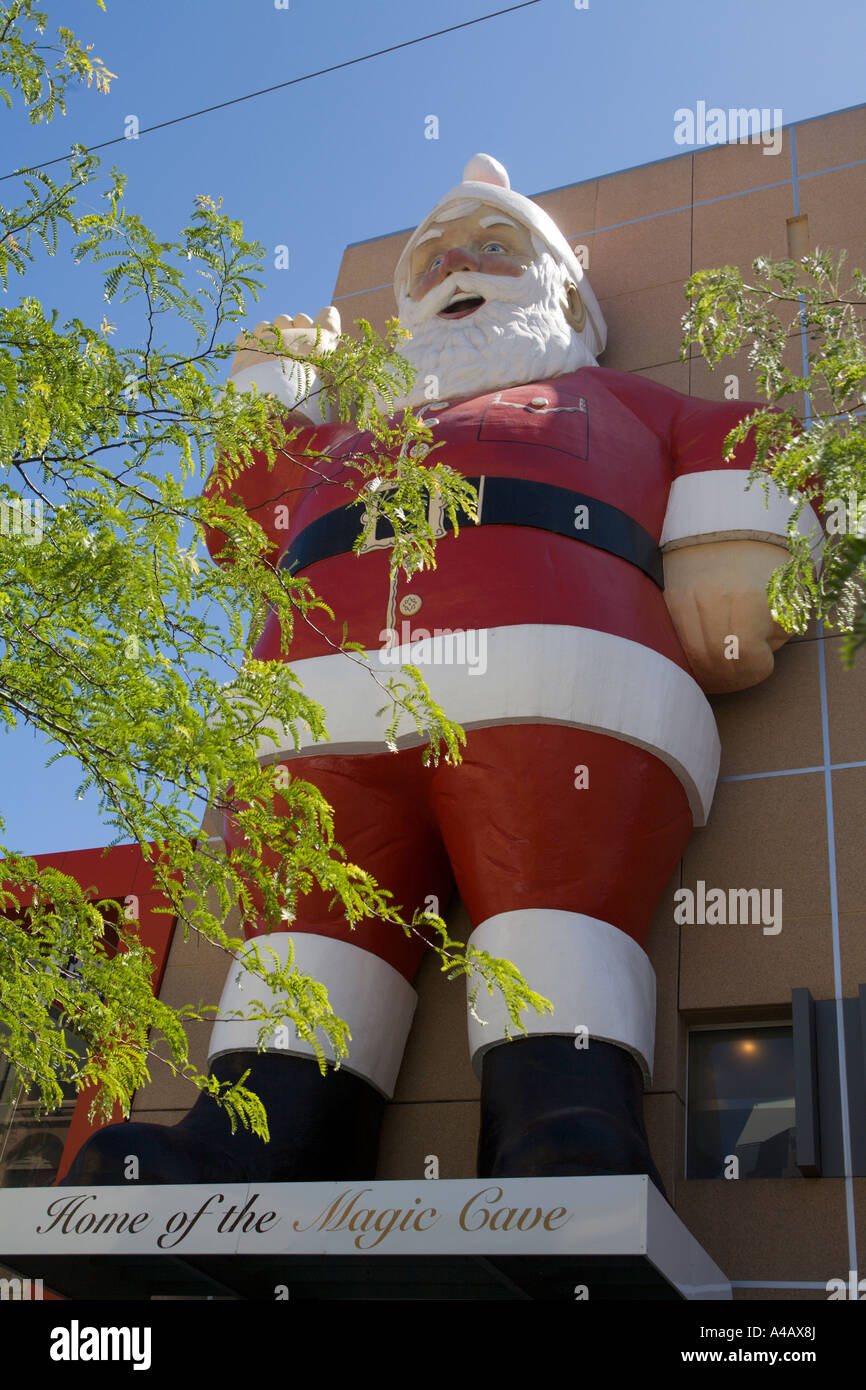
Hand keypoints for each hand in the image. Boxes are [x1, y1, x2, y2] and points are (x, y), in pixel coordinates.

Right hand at [230, 307, 341, 378]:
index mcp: (309, 355)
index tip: (305, 329)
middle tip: (286, 340)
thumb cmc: (302, 362)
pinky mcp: (245, 366)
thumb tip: (330, 311)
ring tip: (268, 345)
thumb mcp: (326, 340)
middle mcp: (288, 358)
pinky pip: (243, 340)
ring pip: (263, 328)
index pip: (303, 324)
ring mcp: (265, 361)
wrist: (270, 387)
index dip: (303, 322)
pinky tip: (252, 349)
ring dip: (264, 330)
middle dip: (284, 325)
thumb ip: (330, 325)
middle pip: (283, 323)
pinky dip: (246, 341)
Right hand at [663, 539, 790, 693]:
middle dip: (732, 678)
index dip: (759, 668)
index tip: (763, 659)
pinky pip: (672, 642)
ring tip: (720, 669)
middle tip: (740, 674)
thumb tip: (754, 659)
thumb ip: (776, 635)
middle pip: (716, 665)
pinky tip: (698, 655)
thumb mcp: (789, 597)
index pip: (747, 661)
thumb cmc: (766, 562)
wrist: (730, 526)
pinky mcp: (666, 602)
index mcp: (746, 602)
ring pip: (690, 658)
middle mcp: (709, 603)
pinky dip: (686, 655)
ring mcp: (682, 602)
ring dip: (707, 673)